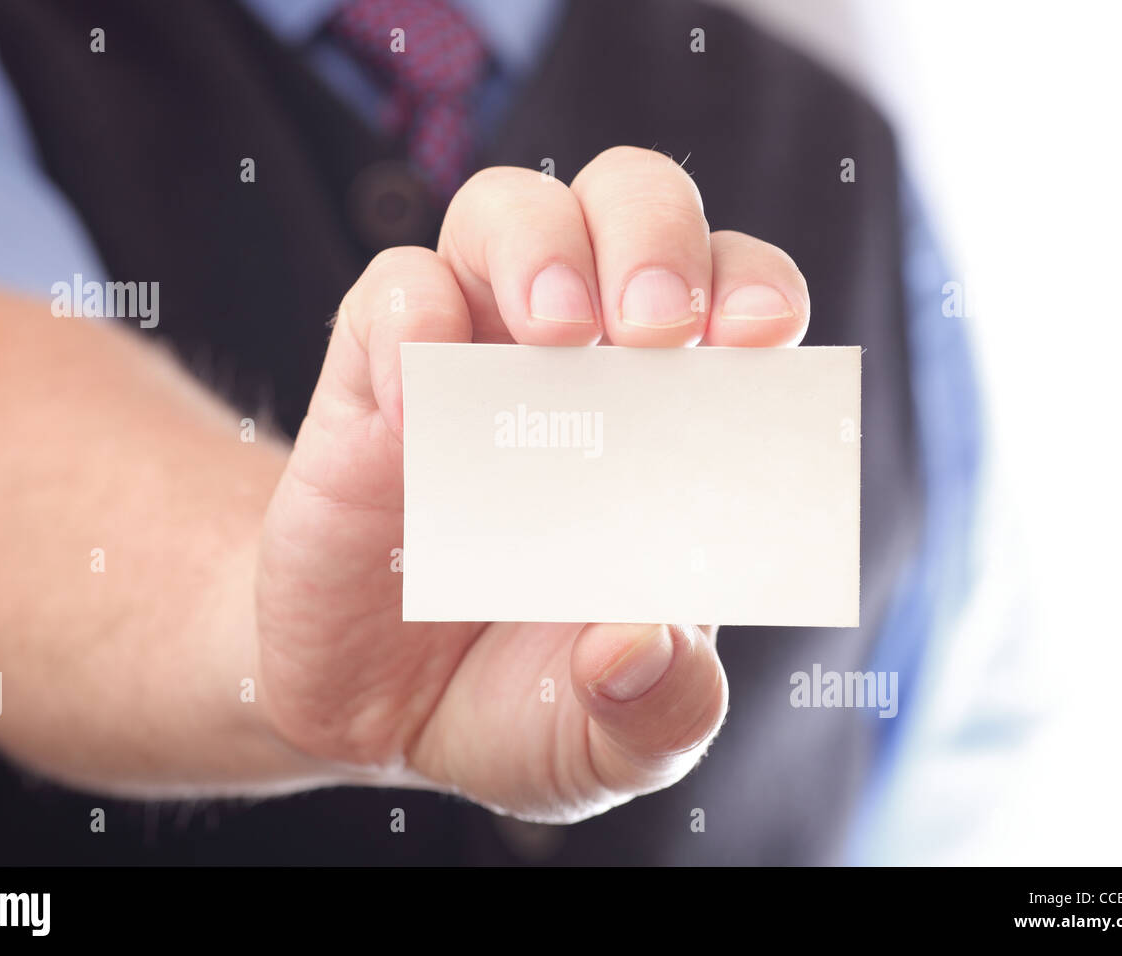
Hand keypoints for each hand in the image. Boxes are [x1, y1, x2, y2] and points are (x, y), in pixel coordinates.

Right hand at [256, 146, 809, 821]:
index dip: (756, 290)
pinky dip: (411, 319)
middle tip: (651, 331)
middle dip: (656, 237)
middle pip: (631, 205)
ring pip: (508, 209)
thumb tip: (646, 645)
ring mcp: (469, 363)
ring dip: (542, 246)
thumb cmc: (511, 701)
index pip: (737, 297)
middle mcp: (577, 365)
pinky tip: (423, 410)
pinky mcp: (369, 384)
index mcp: (670, 425)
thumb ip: (655, 714)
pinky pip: (390, 292)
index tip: (755, 341)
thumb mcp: (601, 742)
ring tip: (552, 338)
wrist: (364, 709)